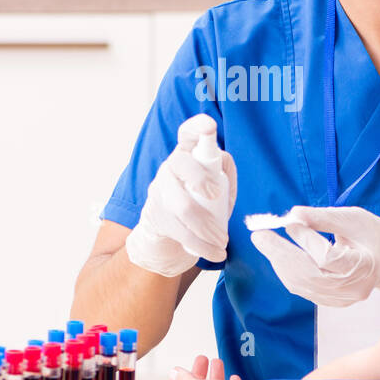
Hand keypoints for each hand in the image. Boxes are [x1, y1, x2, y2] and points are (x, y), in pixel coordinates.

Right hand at [125, 114, 237, 275]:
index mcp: (189, 155)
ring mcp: (159, 191)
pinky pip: (180, 231)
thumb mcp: (219, 188)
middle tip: (217, 195)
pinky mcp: (155, 216)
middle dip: (200, 178)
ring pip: (182, 205)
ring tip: (223, 242)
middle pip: (179, 163)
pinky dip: (202, 246)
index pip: (188, 134)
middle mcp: (170, 168)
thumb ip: (224, 172)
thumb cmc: (201, 207)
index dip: (197, 127)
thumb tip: (222, 160)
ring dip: (208, 228)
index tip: (209, 126)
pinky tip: (215, 253)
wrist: (168, 239)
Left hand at [249, 205, 379, 306]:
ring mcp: (341, 299)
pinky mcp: (330, 301)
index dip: (307, 241)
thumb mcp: (354, 218)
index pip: (328, 258)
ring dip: (279, 262)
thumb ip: (324, 218)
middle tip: (259, 235)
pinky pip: (302, 288)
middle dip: (280, 254)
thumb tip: (292, 214)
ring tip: (265, 241)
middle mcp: (353, 290)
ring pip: (301, 284)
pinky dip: (286, 270)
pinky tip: (277, 254)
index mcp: (366, 268)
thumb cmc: (373, 234)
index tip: (291, 223)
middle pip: (309, 275)